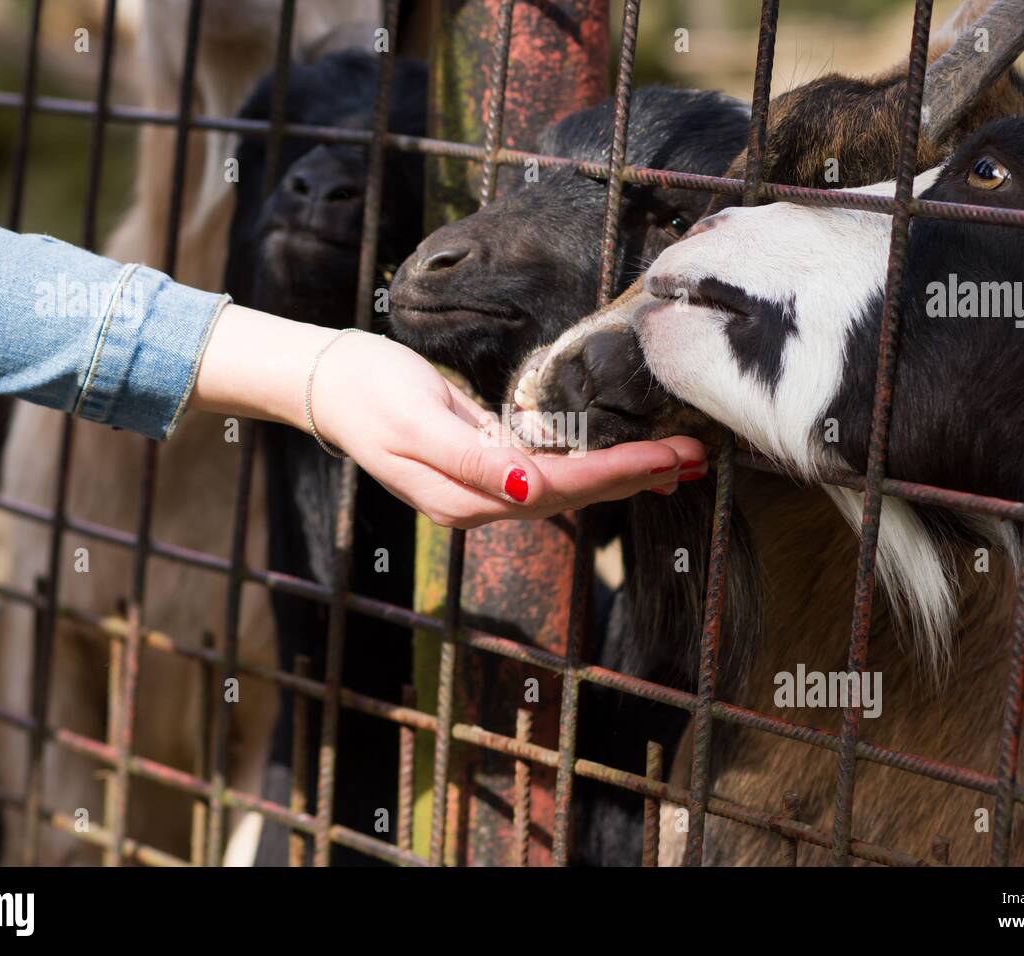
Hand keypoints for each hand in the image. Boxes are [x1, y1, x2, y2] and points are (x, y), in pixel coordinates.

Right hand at [310, 330, 707, 527]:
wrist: (328, 384)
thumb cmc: (370, 391)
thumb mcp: (415, 420)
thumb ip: (472, 459)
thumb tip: (529, 491)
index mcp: (466, 495)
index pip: (561, 489)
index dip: (618, 474)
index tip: (669, 457)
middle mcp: (479, 503)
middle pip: (574, 496)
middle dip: (636, 476)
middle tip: (695, 456)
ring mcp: (481, 490)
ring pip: (567, 490)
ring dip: (623, 475)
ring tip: (676, 461)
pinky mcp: (483, 468)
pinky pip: (550, 475)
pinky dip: (592, 466)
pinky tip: (620, 460)